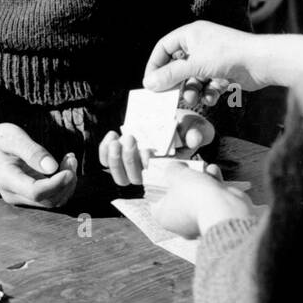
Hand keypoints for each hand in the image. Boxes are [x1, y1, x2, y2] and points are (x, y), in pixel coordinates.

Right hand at [0, 118, 77, 208]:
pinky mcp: (30, 195)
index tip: (69, 168)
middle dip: (66, 181)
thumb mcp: (13, 137)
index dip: (56, 183)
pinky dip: (64, 183)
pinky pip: (52, 196)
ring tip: (70, 159)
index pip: (37, 192)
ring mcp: (22, 197)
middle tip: (71, 158)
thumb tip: (53, 167)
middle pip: (49, 200)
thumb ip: (32, 151)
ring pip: (54, 200)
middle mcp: (14, 194)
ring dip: (68, 183)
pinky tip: (65, 165)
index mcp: (8, 180)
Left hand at [98, 109, 214, 186]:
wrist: (175, 121)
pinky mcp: (121, 156)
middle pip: (132, 180)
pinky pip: (107, 162)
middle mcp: (150, 173)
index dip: (147, 169)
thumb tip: (193, 139)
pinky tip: (112, 136)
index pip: (154, 181)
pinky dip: (104, 151)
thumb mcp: (197, 128)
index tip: (148, 151)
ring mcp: (134, 166)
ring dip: (114, 159)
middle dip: (129, 160)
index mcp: (167, 171)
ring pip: (119, 176)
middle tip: (131, 138)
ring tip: (118, 140)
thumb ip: (198, 133)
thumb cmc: (187, 128)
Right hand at [144, 20, 270, 95]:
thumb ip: (170, 75)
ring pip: (193, 78)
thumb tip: (148, 83)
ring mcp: (212, 59)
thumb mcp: (194, 65)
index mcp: (191, 34)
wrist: (262, 62)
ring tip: (195, 99)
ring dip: (192, 90)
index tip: (150, 82)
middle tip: (171, 96)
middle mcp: (200, 44)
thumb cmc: (228, 55)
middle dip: (177, 82)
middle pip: (178, 66)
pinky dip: (209, 92)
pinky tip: (213, 97)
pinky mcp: (223, 72)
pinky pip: (208, 84)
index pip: (164, 47)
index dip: (155, 64)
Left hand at [151, 164, 252, 238]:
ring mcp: (199, 220)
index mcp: (165, 218)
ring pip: (196, 195)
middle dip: (184, 179)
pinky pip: (211, 198)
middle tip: (185, 168)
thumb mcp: (176, 175)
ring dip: (200, 178)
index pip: (156, 200)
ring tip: (202, 167)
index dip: (160, 184)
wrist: (225, 210)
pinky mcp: (215, 216)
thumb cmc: (195, 198)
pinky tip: (213, 171)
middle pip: (178, 196)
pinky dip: (212, 183)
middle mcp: (181, 223)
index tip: (164, 173)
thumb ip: (172, 169)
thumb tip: (173, 167)